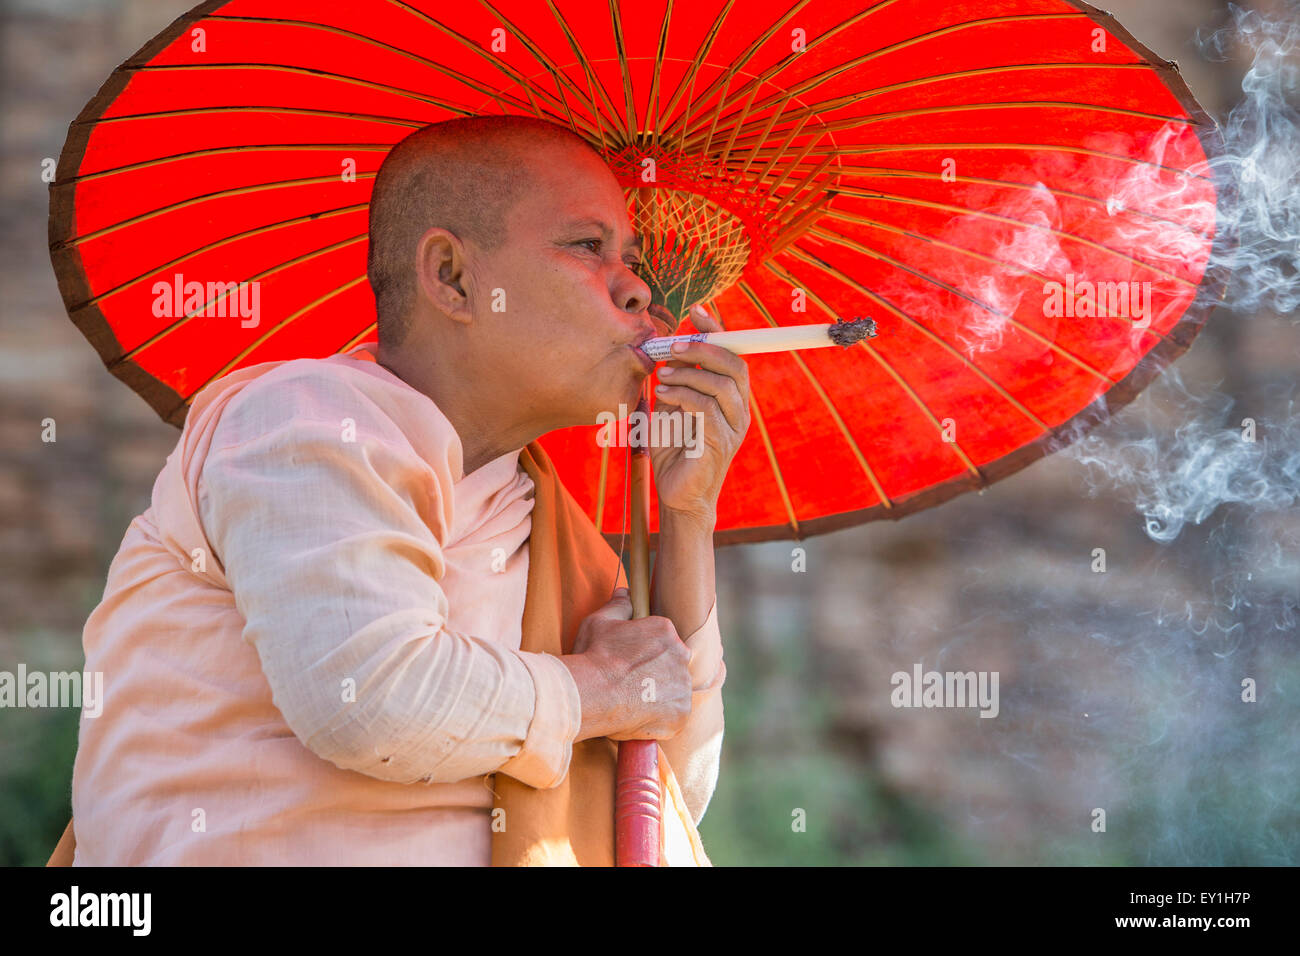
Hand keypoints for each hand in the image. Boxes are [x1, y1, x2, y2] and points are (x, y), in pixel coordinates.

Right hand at [560, 588, 692, 740]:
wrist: (591, 693)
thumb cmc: (594, 655)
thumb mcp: (600, 622)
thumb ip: (618, 606)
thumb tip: (625, 592)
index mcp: (666, 631)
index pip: (663, 639)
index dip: (647, 651)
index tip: (631, 661)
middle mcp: (681, 655)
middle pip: (673, 664)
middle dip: (657, 672)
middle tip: (632, 682)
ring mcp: (683, 686)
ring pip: (675, 690)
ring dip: (660, 694)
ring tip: (633, 700)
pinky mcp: (681, 714)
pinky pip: (675, 715)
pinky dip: (661, 717)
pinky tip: (639, 714)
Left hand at [650, 304, 750, 521]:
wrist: (677, 497)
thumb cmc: (675, 453)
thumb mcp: (672, 408)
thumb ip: (676, 380)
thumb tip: (670, 349)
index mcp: (731, 398)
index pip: (733, 355)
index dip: (718, 331)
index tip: (696, 312)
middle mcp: (739, 410)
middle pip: (736, 366)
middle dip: (705, 348)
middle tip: (674, 346)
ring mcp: (734, 428)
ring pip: (722, 386)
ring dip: (689, 374)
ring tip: (662, 377)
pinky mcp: (721, 444)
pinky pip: (707, 410)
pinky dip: (684, 396)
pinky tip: (664, 396)